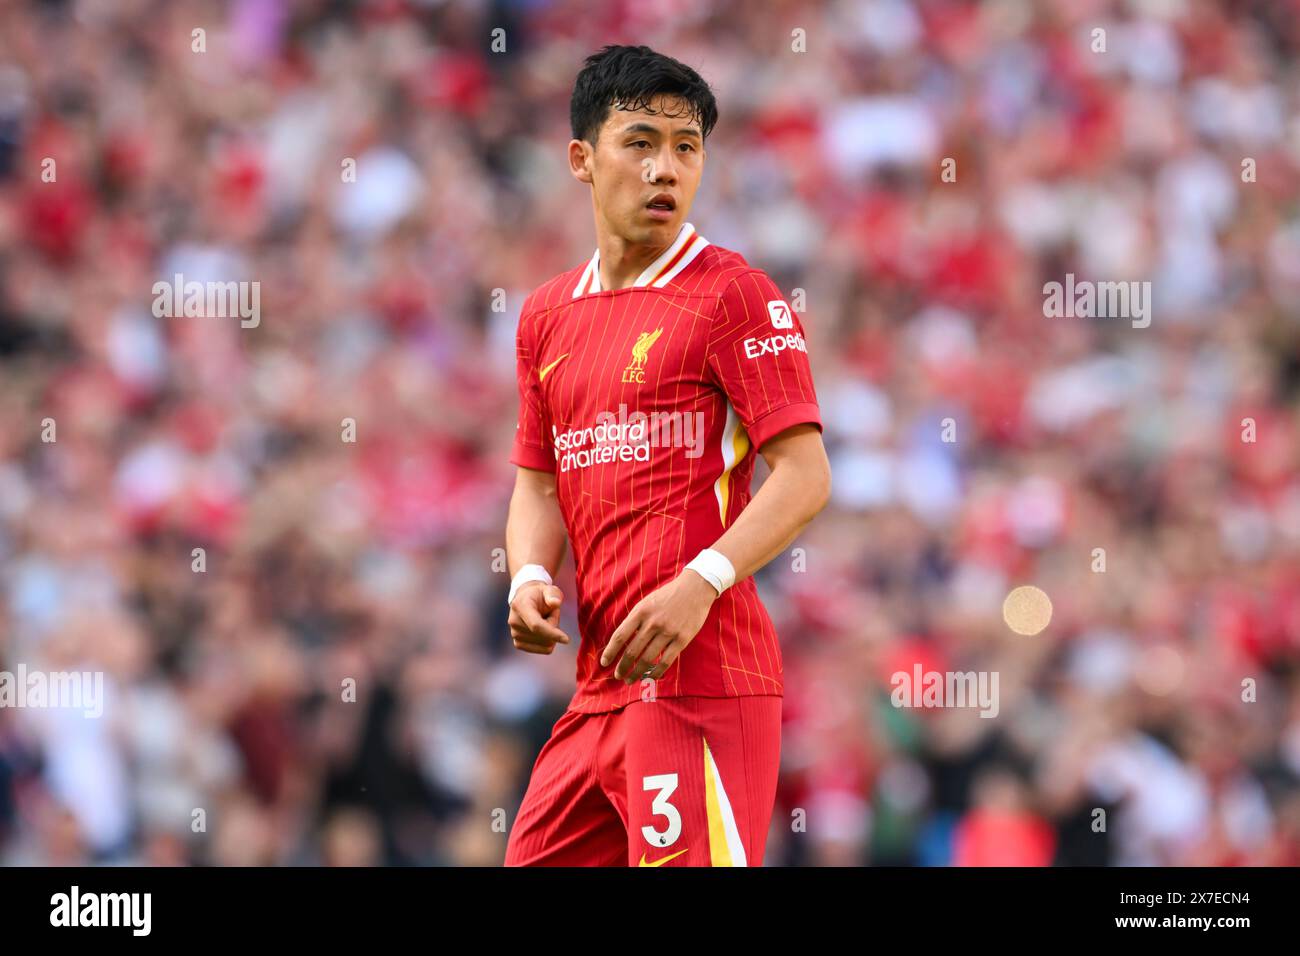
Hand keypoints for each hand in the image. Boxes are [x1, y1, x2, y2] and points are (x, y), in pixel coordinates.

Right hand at [508, 583, 570, 653]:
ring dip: (551, 633)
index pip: (536, 625)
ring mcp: (514, 634)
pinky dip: (548, 641)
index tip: (566, 640)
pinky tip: (543, 630)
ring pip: (546, 644)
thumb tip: (556, 603)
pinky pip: (543, 650)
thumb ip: (552, 594)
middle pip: (544, 636)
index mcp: (520, 606)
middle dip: (554, 625)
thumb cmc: (540, 595)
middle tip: (551, 613)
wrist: (527, 599)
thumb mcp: (549, 589)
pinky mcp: (518, 643)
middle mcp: (514, 621)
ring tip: (545, 620)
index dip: (552, 633)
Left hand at [600, 570, 718, 682]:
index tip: (604, 662)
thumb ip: (635, 619)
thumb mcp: (647, 602)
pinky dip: (655, 672)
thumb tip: (621, 641)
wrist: (696, 588)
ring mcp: (668, 632)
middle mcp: (653, 623)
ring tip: (630, 680)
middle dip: (622, 667)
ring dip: (636, 673)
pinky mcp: (682, 639)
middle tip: (618, 676)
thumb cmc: (668, 596)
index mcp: (641, 611)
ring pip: (647, 659)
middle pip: (632, 651)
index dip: (610, 652)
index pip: (620, 636)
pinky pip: (666, 661)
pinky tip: (649, 677)